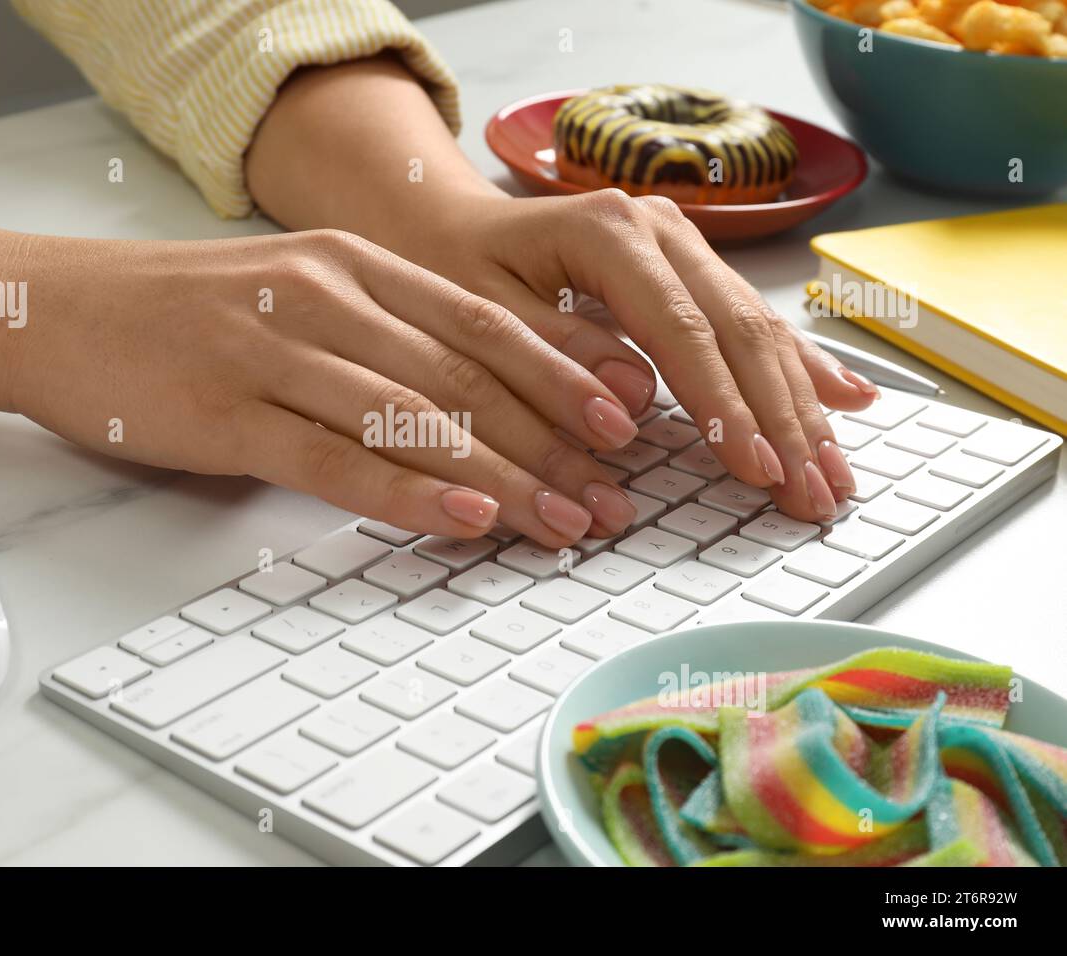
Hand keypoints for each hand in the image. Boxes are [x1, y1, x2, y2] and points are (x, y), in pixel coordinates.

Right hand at [16, 229, 647, 546]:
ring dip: (504, 476)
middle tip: (619, 492)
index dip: (565, 374)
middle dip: (556, 439)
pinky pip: (334, 457)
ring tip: (567, 523)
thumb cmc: (184, 313)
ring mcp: (275, 352)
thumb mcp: (296, 296)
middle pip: (467, 374)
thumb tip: (476, 400)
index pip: (484, 323)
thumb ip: (381, 334)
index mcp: (353, 264)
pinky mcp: (227, 413)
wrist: (55, 310)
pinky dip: (408, 490)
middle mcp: (325, 296)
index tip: (627, 421)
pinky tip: (465, 519)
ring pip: (415, 417)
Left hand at [396, 190, 878, 522]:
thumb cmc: (451, 269)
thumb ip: (552, 358)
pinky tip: (848, 399)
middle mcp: (658, 230)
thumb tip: (631, 405)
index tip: (758, 469)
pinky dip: (798, 368)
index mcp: (608, 233)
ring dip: (802, 406)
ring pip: (757, 330)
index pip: (684, 332)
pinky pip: (751, 323)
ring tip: (836, 473)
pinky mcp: (688, 269)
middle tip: (814, 494)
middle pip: (739, 332)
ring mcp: (680, 245)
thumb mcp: (480, 315)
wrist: (444, 226)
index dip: (726, 406)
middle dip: (784, 420)